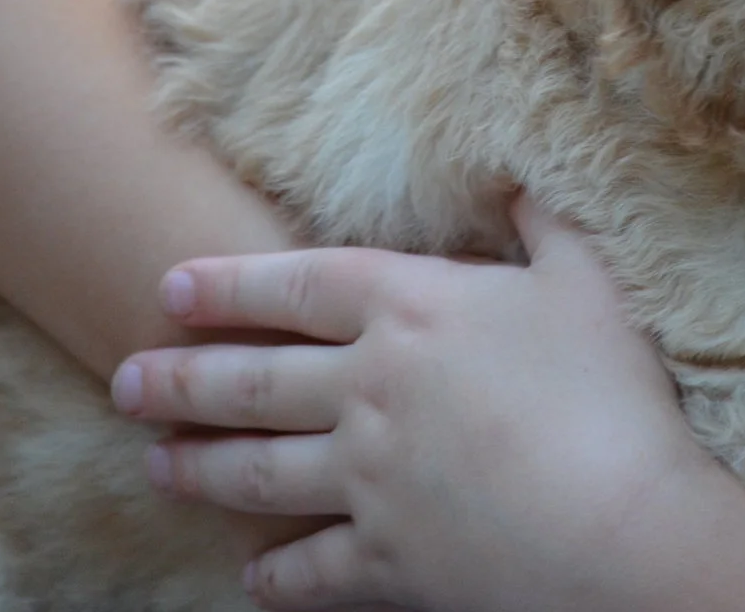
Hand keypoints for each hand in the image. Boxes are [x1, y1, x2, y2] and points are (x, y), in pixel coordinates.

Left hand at [111, 197, 730, 611]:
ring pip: (258, 472)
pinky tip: (251, 579)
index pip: (298, 286)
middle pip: (253, 381)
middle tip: (124, 382)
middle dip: (180, 380)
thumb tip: (515, 172)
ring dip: (198, 468)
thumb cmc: (611, 393)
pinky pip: (312, 570)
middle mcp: (368, 392)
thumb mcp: (589, 278)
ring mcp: (367, 481)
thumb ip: (545, 220)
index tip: (169, 288)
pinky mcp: (386, 558)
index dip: (229, 285)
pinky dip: (276, 578)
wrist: (619, 524)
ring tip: (154, 464)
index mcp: (411, 311)